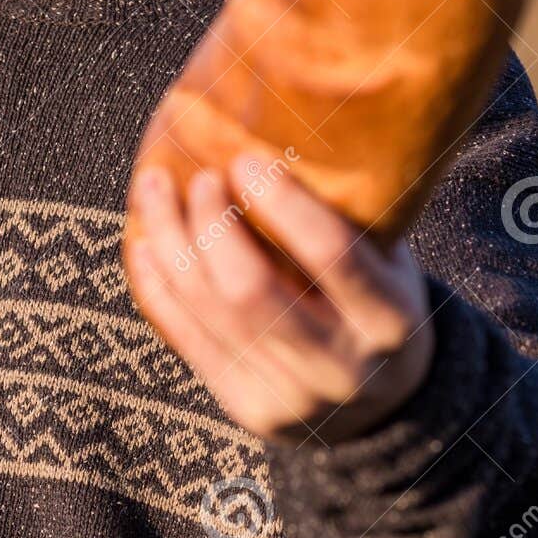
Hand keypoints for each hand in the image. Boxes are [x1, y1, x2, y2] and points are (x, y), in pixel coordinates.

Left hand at [126, 156, 434, 442]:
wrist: (384, 406)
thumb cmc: (379, 303)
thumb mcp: (390, 261)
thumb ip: (348, 217)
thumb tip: (276, 129)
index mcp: (390, 320)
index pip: (331, 254)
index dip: (282, 202)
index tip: (245, 160)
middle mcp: (341, 367)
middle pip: (250, 289)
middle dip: (211, 223)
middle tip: (200, 177)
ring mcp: (290, 397)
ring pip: (209, 311)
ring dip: (171, 242)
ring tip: (154, 190)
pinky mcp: (247, 408)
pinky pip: (188, 339)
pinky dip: (158, 285)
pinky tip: (146, 242)